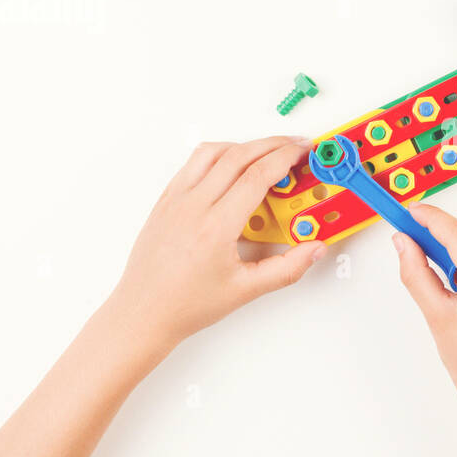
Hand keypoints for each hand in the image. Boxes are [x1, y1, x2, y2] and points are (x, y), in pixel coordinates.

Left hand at [105, 136, 325, 369]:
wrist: (143, 313)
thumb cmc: (185, 304)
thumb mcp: (245, 290)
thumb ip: (287, 268)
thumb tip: (314, 249)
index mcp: (215, 227)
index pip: (257, 176)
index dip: (286, 157)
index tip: (303, 151)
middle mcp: (193, 206)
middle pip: (239, 155)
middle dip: (273, 144)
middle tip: (295, 145)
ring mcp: (175, 200)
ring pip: (213, 152)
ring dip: (244, 145)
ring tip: (266, 152)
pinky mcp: (165, 200)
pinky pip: (193, 164)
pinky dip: (218, 155)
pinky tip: (232, 166)